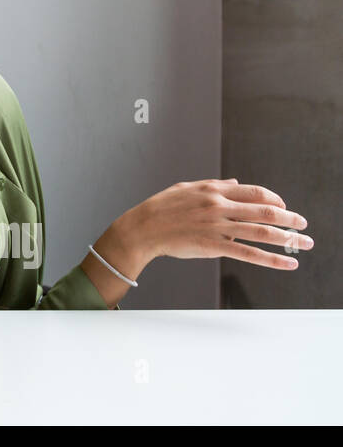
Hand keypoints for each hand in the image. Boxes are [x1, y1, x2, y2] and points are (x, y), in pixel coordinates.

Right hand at [123, 178, 310, 269]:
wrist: (142, 228)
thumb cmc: (162, 207)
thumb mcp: (187, 188)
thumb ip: (214, 185)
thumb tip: (235, 183)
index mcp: (214, 190)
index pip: (254, 192)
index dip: (274, 200)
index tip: (284, 207)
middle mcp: (219, 206)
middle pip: (264, 212)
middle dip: (290, 219)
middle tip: (304, 224)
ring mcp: (217, 227)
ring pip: (261, 233)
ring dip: (288, 239)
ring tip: (304, 244)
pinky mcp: (213, 246)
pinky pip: (249, 254)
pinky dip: (272, 260)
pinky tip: (287, 264)